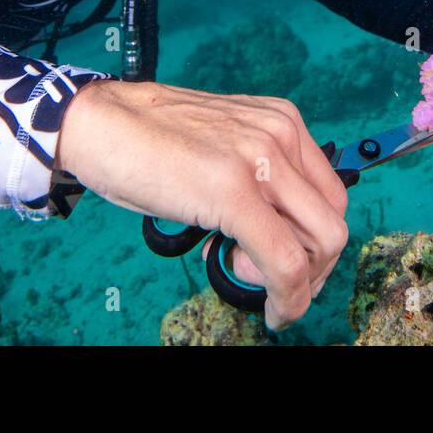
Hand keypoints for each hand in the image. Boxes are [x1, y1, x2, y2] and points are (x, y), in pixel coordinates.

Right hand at [56, 79, 348, 329]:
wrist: (98, 122)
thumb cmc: (147, 139)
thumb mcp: (222, 146)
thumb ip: (255, 177)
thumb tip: (267, 234)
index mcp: (282, 121)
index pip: (331, 195)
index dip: (315, 243)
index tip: (285, 264)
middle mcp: (280, 134)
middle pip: (334, 220)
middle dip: (316, 269)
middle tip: (276, 285)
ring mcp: (260, 160)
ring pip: (321, 243)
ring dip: (302, 284)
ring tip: (257, 285)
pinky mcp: (233, 191)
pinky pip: (284, 259)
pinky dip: (287, 296)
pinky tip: (272, 310)